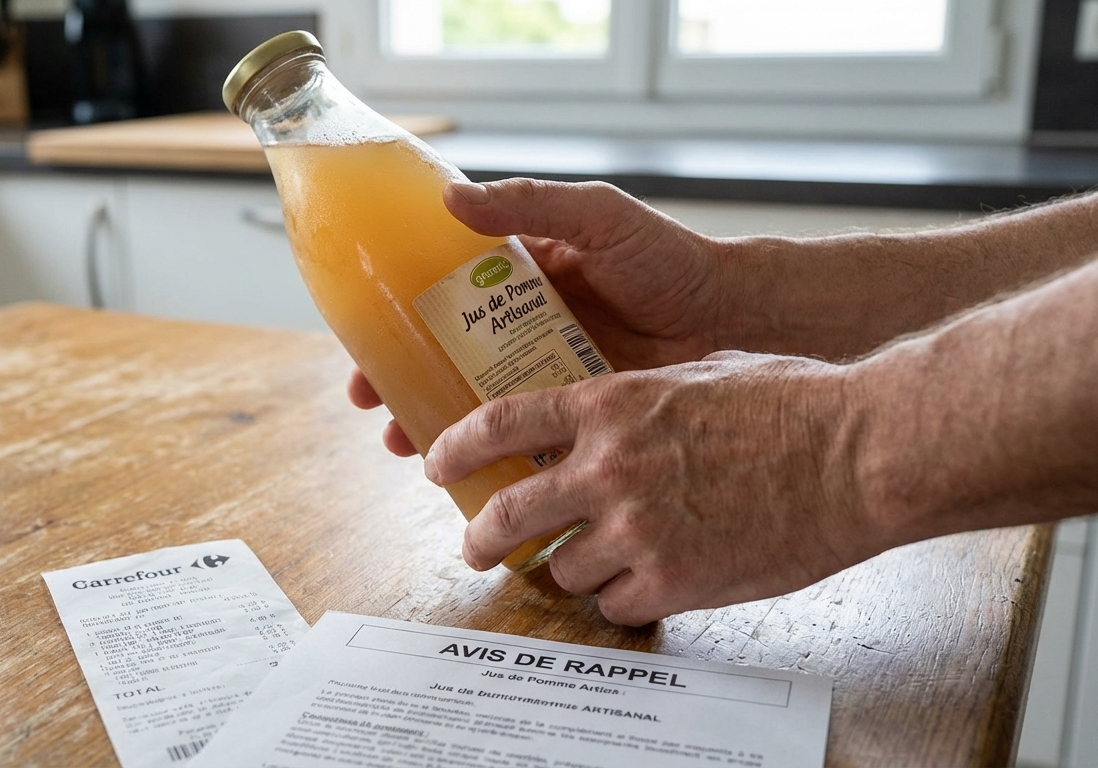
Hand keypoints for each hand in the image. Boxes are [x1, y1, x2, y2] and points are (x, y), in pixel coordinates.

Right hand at [349, 177, 727, 455]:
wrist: (735, 317)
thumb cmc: (669, 259)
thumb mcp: (596, 217)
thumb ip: (530, 206)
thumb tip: (448, 200)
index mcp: (518, 284)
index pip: (437, 307)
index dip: (393, 333)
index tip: (362, 362)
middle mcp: (524, 334)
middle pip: (444, 366)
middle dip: (405, 393)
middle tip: (381, 420)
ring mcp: (549, 379)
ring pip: (478, 411)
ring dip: (439, 432)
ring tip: (412, 454)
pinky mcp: (580, 420)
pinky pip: (528, 443)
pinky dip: (497, 462)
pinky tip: (473, 480)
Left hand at [424, 351, 884, 625]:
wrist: (857, 453)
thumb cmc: (793, 401)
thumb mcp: (697, 373)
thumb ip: (636, 398)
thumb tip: (599, 417)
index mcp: (610, 404)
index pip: (499, 424)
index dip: (455, 448)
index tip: (438, 464)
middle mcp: (608, 466)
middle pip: (508, 514)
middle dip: (481, 538)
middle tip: (475, 547)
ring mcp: (636, 528)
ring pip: (564, 570)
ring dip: (571, 570)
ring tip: (596, 565)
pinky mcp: (673, 580)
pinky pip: (616, 606)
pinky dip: (623, 601)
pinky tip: (646, 587)